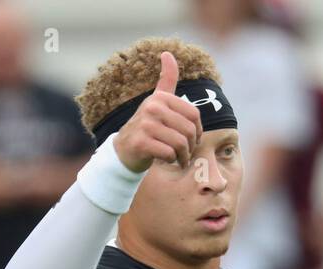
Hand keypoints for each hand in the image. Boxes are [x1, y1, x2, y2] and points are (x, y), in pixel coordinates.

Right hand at [113, 51, 203, 171]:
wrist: (123, 151)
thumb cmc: (147, 127)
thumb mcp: (156, 101)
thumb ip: (166, 80)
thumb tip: (167, 53)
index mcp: (160, 98)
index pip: (194, 114)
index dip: (199, 130)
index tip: (194, 139)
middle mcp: (151, 108)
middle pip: (189, 130)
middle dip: (191, 146)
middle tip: (187, 154)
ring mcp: (145, 125)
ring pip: (180, 143)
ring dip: (183, 156)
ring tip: (180, 159)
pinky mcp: (141, 143)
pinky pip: (169, 153)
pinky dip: (171, 160)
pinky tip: (166, 160)